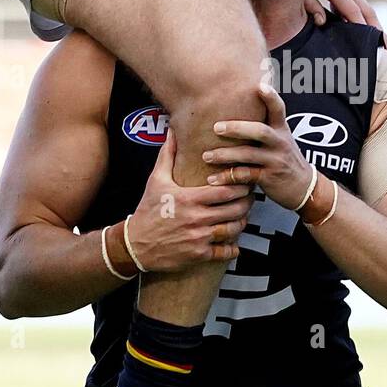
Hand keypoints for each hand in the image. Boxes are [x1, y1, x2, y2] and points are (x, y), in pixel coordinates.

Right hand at [127, 129, 253, 269]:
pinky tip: (234, 243)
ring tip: (243, 216)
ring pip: (232, 230)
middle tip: (250, 198)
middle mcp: (197, 218)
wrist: (136, 243)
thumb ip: (167, 155)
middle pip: (233, 209)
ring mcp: (198, 238)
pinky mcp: (198, 254)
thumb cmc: (148, 209)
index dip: (238, 186)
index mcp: (189, 198)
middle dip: (246, 203)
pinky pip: (224, 252)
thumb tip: (172, 131)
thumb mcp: (156, 180)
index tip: (244, 182)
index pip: (224, 190)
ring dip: (241, 223)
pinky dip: (233, 248)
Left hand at [203, 85, 312, 209]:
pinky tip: (212, 178)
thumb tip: (236, 103)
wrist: (304, 187)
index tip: (260, 85)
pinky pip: (246, 176)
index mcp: (281, 129)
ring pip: (249, 154)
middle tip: (215, 127)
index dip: (271, 97)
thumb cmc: (283, 158)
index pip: (278, 109)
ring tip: (206, 156)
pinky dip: (228, 177)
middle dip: (236, 128)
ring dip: (225, 155)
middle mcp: (280, 142)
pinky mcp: (270, 178)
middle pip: (260, 131)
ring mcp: (276, 161)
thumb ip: (263, 124)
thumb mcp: (280, 138)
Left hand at [306, 0, 386, 52]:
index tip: (371, 45)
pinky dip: (363, 17)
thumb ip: (309, 3)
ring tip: (385, 46)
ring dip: (376, 26)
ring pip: (364, 7)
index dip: (362, 28)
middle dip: (380, 31)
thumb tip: (321, 23)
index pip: (352, 11)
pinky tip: (364, 31)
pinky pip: (356, 2)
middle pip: (367, 11)